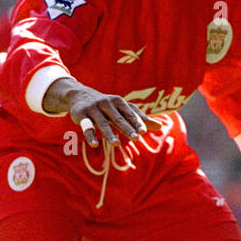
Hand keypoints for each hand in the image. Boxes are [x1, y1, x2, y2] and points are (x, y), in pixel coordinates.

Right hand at [49, 80, 163, 147]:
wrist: (79, 95)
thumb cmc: (106, 105)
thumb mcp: (122, 109)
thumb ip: (140, 118)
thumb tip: (161, 127)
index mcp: (119, 102)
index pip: (130, 113)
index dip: (137, 122)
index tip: (144, 131)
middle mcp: (107, 103)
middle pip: (118, 119)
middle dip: (127, 128)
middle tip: (136, 138)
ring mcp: (93, 109)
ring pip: (103, 123)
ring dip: (109, 134)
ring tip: (117, 144)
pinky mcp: (81, 115)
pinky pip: (86, 126)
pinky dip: (91, 135)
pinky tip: (95, 144)